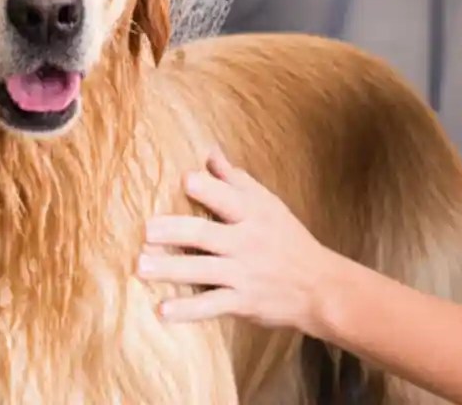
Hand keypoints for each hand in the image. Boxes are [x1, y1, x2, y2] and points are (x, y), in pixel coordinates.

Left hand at [137, 151, 340, 337]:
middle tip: (147, 230)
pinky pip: (211, 306)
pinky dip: (187, 310)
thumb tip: (210, 152)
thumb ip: (236, 180)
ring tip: (141, 266)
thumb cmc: (288, 240)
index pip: (229, 198)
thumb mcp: (269, 205)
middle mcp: (246, 242)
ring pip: (202, 270)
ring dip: (171, 269)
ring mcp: (243, 274)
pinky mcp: (242, 302)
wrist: (320, 287)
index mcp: (253, 214)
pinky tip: (163, 311)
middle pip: (207, 234)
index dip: (208, 189)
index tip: (185, 179)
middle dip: (176, 231)